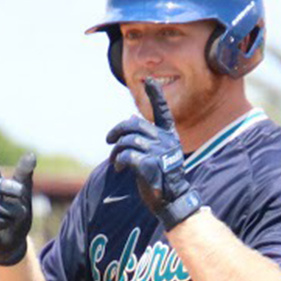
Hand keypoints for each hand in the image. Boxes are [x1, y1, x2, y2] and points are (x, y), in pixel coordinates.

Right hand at [0, 147, 35, 265]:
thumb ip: (24, 175)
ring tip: (16, 217)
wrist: (12, 244)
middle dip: (9, 188)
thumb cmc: (15, 215)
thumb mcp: (22, 195)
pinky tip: (6, 223)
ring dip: (11, 212)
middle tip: (22, 193)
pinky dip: (2, 222)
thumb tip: (32, 154)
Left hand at [105, 78, 203, 229]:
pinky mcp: (150, 165)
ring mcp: (159, 152)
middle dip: (117, 131)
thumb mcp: (156, 154)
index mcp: (169, 136)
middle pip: (134, 124)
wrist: (171, 199)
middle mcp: (166, 141)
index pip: (163, 111)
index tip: (149, 81)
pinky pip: (127, 155)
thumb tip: (130, 119)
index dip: (156, 95)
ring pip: (127, 141)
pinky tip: (119, 167)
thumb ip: (146, 137)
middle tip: (109, 141)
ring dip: (116, 151)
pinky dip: (119, 160)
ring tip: (115, 161)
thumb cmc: (161, 177)